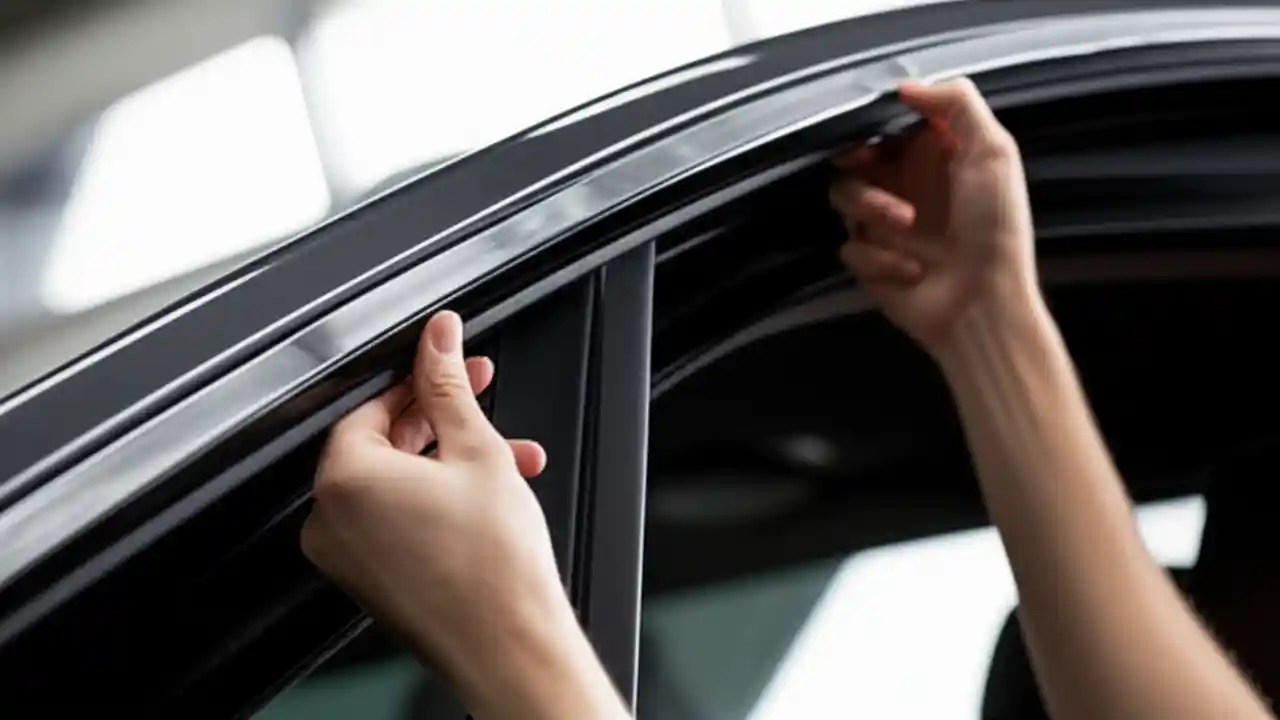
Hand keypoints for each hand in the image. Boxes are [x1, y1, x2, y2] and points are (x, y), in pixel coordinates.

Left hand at [301, 311, 626, 719]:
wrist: (511, 647)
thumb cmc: (493, 567)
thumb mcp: (477, 451)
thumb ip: (451, 386)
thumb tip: (439, 341)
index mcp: (345, 480)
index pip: (372, 405)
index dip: (421, 380)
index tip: (452, 363)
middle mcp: (332, 520)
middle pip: (383, 443)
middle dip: (443, 419)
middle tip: (482, 399)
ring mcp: (348, 555)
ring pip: (398, 483)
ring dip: (452, 461)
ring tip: (509, 458)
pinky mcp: (370, 579)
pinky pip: (398, 519)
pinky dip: (438, 500)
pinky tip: (490, 494)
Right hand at [828, 78, 1038, 357]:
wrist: (982, 307)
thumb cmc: (995, 231)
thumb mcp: (993, 152)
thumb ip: (956, 103)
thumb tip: (906, 86)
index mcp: (937, 155)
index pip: (889, 122)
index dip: (873, 122)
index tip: (874, 130)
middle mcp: (908, 184)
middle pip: (854, 156)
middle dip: (856, 161)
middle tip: (864, 164)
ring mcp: (886, 224)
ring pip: (844, 196)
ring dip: (872, 208)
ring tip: (908, 226)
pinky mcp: (870, 260)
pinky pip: (851, 248)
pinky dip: (878, 258)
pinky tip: (910, 271)